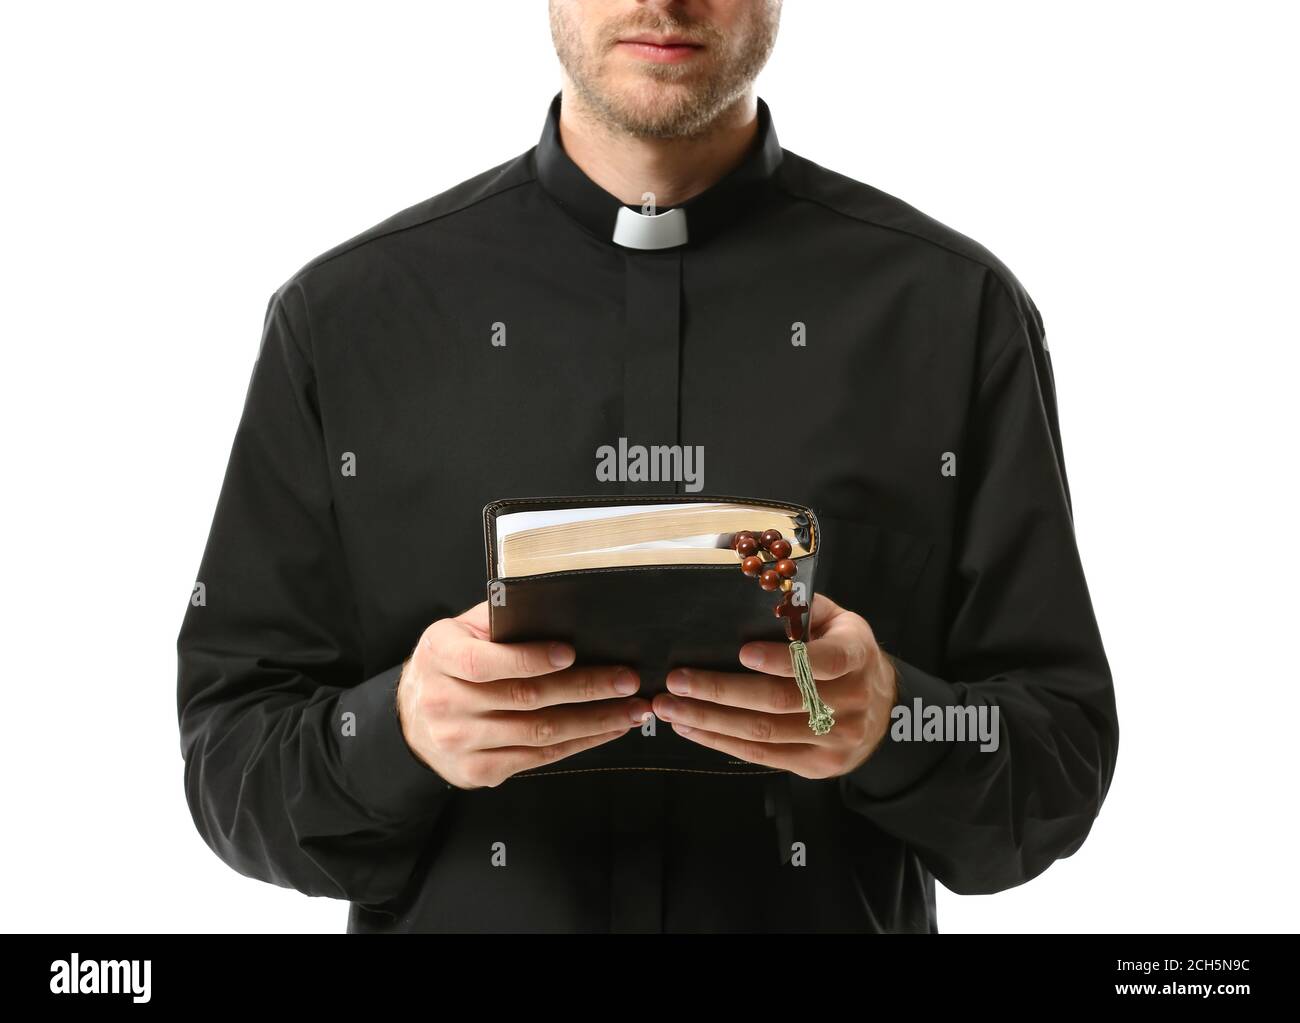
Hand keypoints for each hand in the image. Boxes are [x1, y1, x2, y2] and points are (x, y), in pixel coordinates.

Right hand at [397, 601, 651, 788]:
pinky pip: (538, 758)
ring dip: (593, 722)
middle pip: (524, 698)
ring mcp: (461, 742)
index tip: (571, 652)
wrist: (412, 720)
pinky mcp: (479, 770)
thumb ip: (501, 619)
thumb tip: (559, 606)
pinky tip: (607, 729)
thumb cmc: (449, 664)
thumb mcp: (460, 630)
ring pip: (539, 733)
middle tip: (626, 680)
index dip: (529, 658)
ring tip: (631, 708)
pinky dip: (579, 743)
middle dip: (585, 689)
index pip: (483, 662)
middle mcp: (444, 702)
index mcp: (439, 656)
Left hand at [650, 593, 898, 778]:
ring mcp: (835, 739)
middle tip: (676, 680)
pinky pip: (762, 757)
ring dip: (710, 720)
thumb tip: (749, 589)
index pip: (822, 661)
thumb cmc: (844, 651)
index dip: (782, 659)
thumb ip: (800, 608)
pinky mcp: (816, 766)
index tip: (742, 652)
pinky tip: (690, 728)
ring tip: (669, 707)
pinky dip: (720, 742)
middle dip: (721, 691)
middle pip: (780, 701)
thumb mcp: (836, 621)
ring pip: (764, 733)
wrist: (882, 708)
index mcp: (855, 655)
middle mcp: (851, 701)